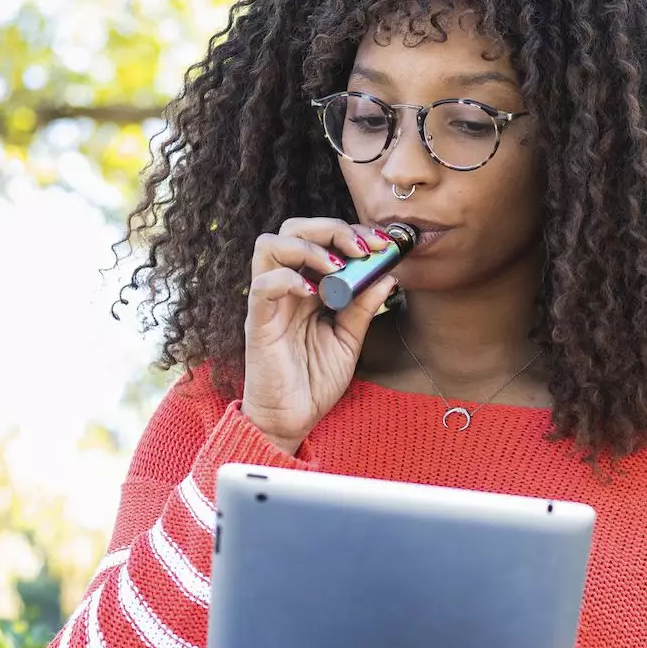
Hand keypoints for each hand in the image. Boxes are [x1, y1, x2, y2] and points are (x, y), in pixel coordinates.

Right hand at [240, 217, 397, 453]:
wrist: (294, 419)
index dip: (350, 232)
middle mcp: (286, 288)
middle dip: (330, 229)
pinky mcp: (258, 323)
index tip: (381, 243)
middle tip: (361, 249)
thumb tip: (388, 275)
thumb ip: (364, 308)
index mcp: (308, 286)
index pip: (319, 238)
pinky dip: (288, 278)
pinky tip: (312, 292)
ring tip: (336, 267)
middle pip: (292, 229)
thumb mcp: (350, 340)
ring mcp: (269, 302)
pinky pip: (262, 286)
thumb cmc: (315, 380)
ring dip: (308, 247)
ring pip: (269, 245)